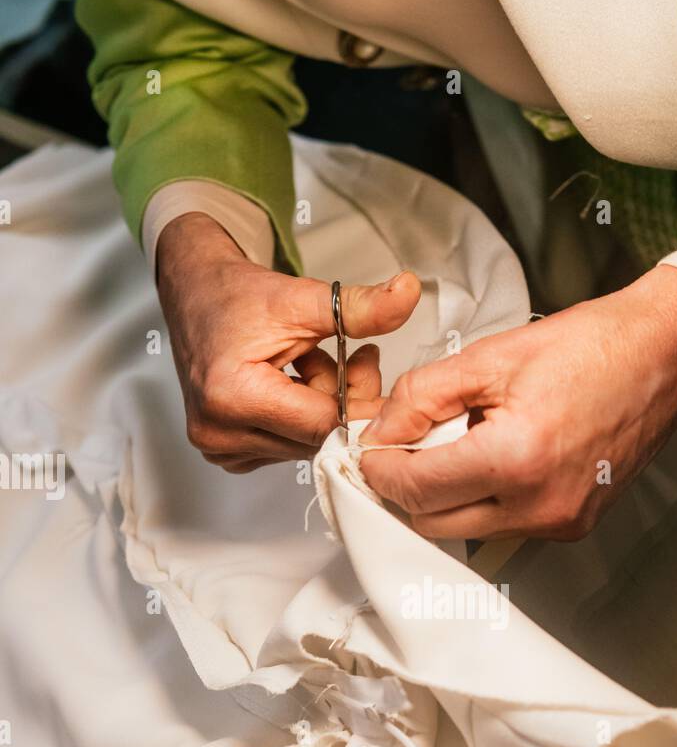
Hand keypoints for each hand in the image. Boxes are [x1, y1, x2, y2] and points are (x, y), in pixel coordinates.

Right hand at [156, 212, 420, 471]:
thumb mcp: (304, 297)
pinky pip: (285, 447)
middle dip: (340, 400)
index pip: (324, 423)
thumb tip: (409, 292)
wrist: (196, 293)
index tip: (365, 364)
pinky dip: (299, 419)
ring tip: (308, 363)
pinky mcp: (225, 454)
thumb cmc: (238, 296)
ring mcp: (219, 449)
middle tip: (344, 356)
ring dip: (320, 407)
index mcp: (233, 396)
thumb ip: (361, 307)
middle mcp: (220, 432)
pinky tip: (291, 386)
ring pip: (305, 445)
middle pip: (316, 438)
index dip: (356, 397)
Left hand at [359, 265, 676, 539]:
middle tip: (410, 444)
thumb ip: (421, 397)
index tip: (372, 449)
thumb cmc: (590, 347)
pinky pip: (504, 525)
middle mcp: (539, 506)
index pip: (415, 489)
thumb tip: (381, 432)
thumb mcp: (490, 357)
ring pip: (467, 530)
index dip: (381, 468)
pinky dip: (486, 497)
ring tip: (465, 441)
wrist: (663, 356)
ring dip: (448, 494)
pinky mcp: (571, 526)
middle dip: (410, 486)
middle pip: (433, 523)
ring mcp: (559, 522)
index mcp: (516, 460)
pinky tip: (501, 455)